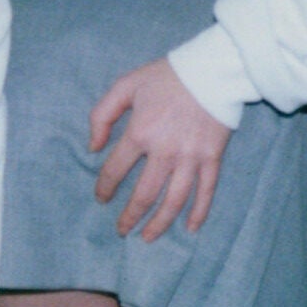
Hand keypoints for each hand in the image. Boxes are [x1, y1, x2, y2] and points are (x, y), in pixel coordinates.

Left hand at [89, 56, 232, 240]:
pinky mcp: (212, 158)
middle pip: (144, 195)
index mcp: (140, 133)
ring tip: (148, 237)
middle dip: (130, 216)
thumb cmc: (166, 76)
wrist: (212, 69)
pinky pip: (206, 191)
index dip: (105, 188)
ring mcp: (191, 158)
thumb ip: (102, 115)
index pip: (115, 170)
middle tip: (122, 231)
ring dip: (160, 223)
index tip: (102, 198)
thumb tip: (94, 147)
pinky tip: (191, 228)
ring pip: (174, 200)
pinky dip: (199, 212)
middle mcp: (164, 152)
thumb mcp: (125, 85)